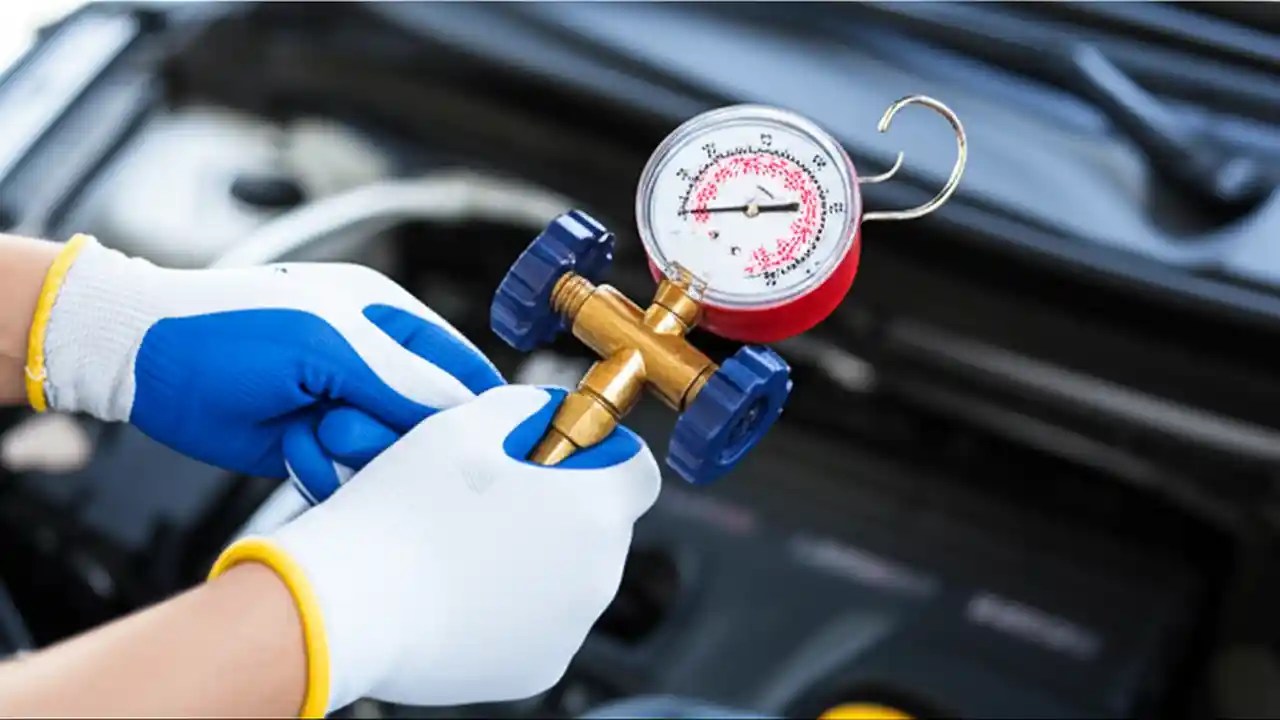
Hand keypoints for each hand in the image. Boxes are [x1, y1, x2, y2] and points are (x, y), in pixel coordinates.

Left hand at [29, 236, 501, 485]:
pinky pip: (344, 475)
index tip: (484, 440)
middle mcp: (370, 364)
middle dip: (389, 432)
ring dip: (351, 452)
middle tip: (341, 423)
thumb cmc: (231, 328)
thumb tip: (466, 411)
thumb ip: (403, 381)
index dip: (474, 403)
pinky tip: (289, 445)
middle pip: (425, 423)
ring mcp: (340, 406)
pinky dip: (319, 467)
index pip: (459, 366)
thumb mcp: (329, 345)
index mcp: (386, 319)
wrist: (142, 360)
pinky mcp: (310, 443)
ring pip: (386, 456)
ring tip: (310, 431)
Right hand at [211, 385, 660, 713]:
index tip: (558, 458)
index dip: (599, 458)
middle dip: (560, 510)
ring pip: (568, 577)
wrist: (349, 602)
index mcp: (597, 504)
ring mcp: (572, 626)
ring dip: (533, 560)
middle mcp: (601, 570)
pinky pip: (539, 626)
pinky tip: (457, 594)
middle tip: (493, 504)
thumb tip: (557, 414)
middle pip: (601, 526)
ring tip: (462, 550)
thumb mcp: (471, 420)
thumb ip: (535, 407)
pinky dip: (510, 611)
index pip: (636, 471)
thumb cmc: (404, 505)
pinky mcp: (539, 669)